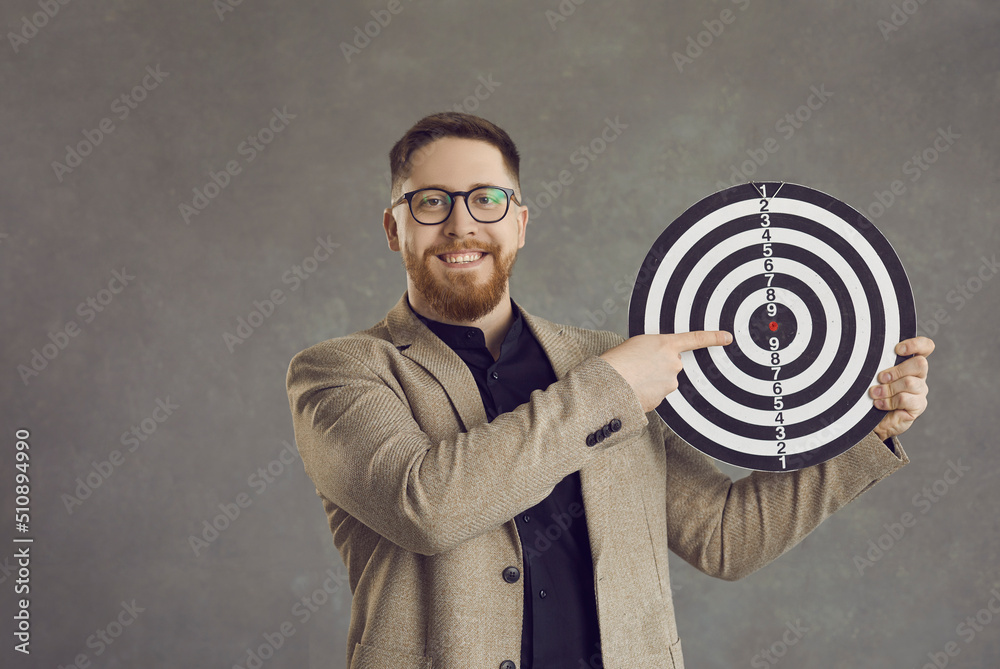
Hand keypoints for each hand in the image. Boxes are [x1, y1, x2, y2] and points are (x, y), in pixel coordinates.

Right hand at [600, 331, 732, 412]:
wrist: (609, 384)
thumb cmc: (617, 361)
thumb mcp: (637, 344)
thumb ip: (654, 350)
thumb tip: (658, 362)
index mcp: (666, 344)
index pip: (696, 339)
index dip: (713, 337)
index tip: (728, 337)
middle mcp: (673, 364)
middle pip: (672, 364)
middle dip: (659, 366)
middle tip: (639, 365)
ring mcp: (669, 383)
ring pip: (664, 380)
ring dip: (651, 380)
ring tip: (632, 377)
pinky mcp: (662, 399)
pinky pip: (656, 394)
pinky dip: (646, 392)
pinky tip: (633, 388)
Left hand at [869, 336, 934, 440]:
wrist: (873, 419)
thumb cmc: (873, 392)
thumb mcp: (873, 375)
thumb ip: (876, 364)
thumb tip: (864, 355)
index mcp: (910, 363)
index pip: (925, 347)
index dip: (916, 344)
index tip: (898, 349)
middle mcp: (919, 376)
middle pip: (920, 364)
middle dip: (897, 370)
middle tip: (880, 378)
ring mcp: (920, 391)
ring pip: (910, 383)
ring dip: (889, 388)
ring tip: (875, 393)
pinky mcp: (918, 406)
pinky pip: (906, 399)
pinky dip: (889, 401)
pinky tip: (879, 404)